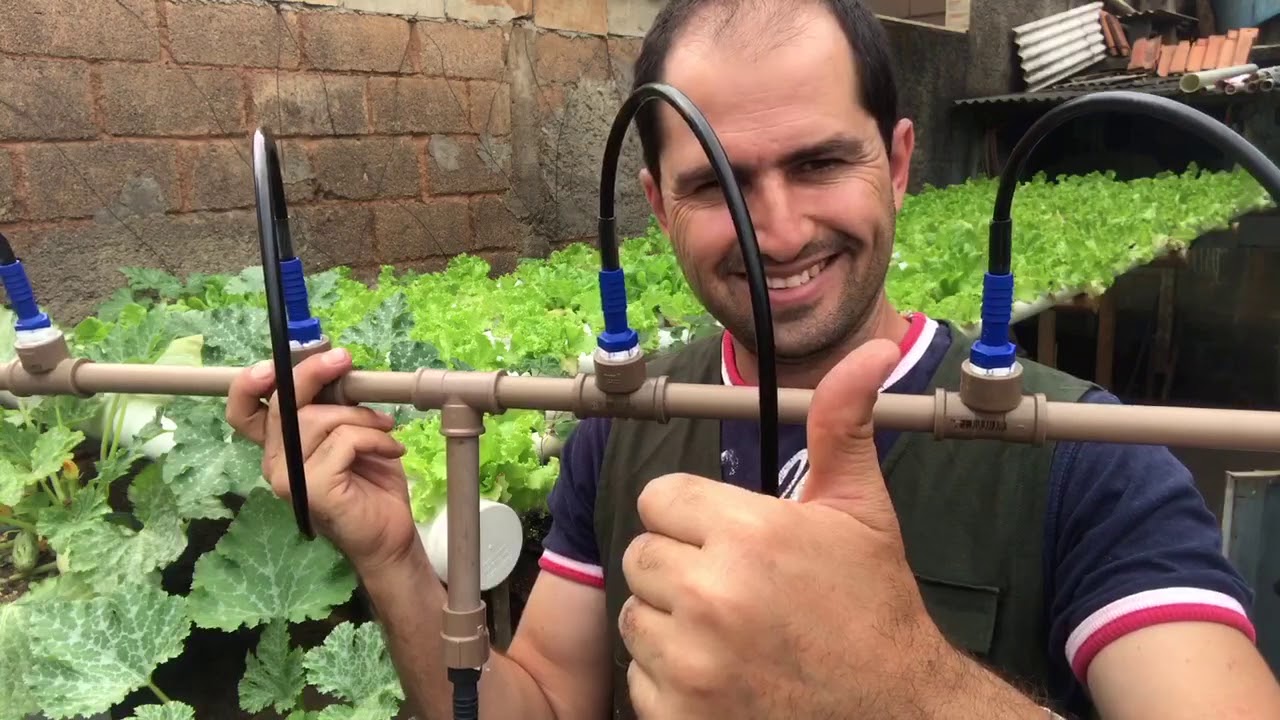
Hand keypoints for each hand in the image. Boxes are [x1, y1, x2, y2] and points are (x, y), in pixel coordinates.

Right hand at [226, 348, 419, 575]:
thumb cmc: (372, 480)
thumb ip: (332, 405)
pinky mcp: (313, 489)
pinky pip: (343, 440)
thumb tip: (334, 366)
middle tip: (344, 360)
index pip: (243, 412)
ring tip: (385, 430)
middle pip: (282, 404)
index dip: (248, 384)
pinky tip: (391, 449)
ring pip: (317, 419)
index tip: (274, 363)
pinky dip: (374, 437)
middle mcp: (275, 463)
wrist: (391, 533)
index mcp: (279, 447)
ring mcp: (290, 479)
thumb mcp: (350, 431)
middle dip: (313, 373)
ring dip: (361, 416)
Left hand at [619, 340, 974, 718]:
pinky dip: (672, 682)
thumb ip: (842, 425)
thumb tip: (871, 353)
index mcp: (749, 534)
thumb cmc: (874, 611)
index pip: (660, 498)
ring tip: (733, 634)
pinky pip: (640, 679)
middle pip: (642, 555)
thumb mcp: (859, 510)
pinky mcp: (682, 716)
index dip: (694, 517)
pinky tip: (725, 677)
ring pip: (636, 617)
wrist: (897, 713)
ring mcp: (693, 663)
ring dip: (672, 624)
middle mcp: (712, 596)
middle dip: (681, 568)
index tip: (730, 540)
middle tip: (737, 591)